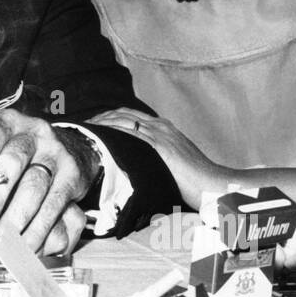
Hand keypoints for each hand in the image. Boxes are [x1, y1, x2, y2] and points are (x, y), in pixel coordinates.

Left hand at [0, 110, 93, 258]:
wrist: (64, 144)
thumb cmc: (9, 145)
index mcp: (8, 121)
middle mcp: (34, 133)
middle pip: (13, 164)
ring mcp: (56, 153)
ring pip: (35, 188)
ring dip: (14, 221)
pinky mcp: (73, 176)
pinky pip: (55, 205)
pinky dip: (38, 230)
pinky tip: (22, 248)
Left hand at [92, 108, 233, 208]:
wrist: (213, 183)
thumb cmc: (194, 178)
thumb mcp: (172, 159)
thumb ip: (155, 155)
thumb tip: (135, 161)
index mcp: (162, 127)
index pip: (128, 114)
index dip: (108, 116)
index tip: (92, 124)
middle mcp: (160, 126)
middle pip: (122, 114)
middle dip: (100, 118)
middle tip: (83, 127)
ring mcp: (161, 135)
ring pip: (124, 121)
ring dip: (102, 123)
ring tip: (85, 131)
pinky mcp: (161, 147)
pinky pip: (132, 135)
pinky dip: (114, 132)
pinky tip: (100, 137)